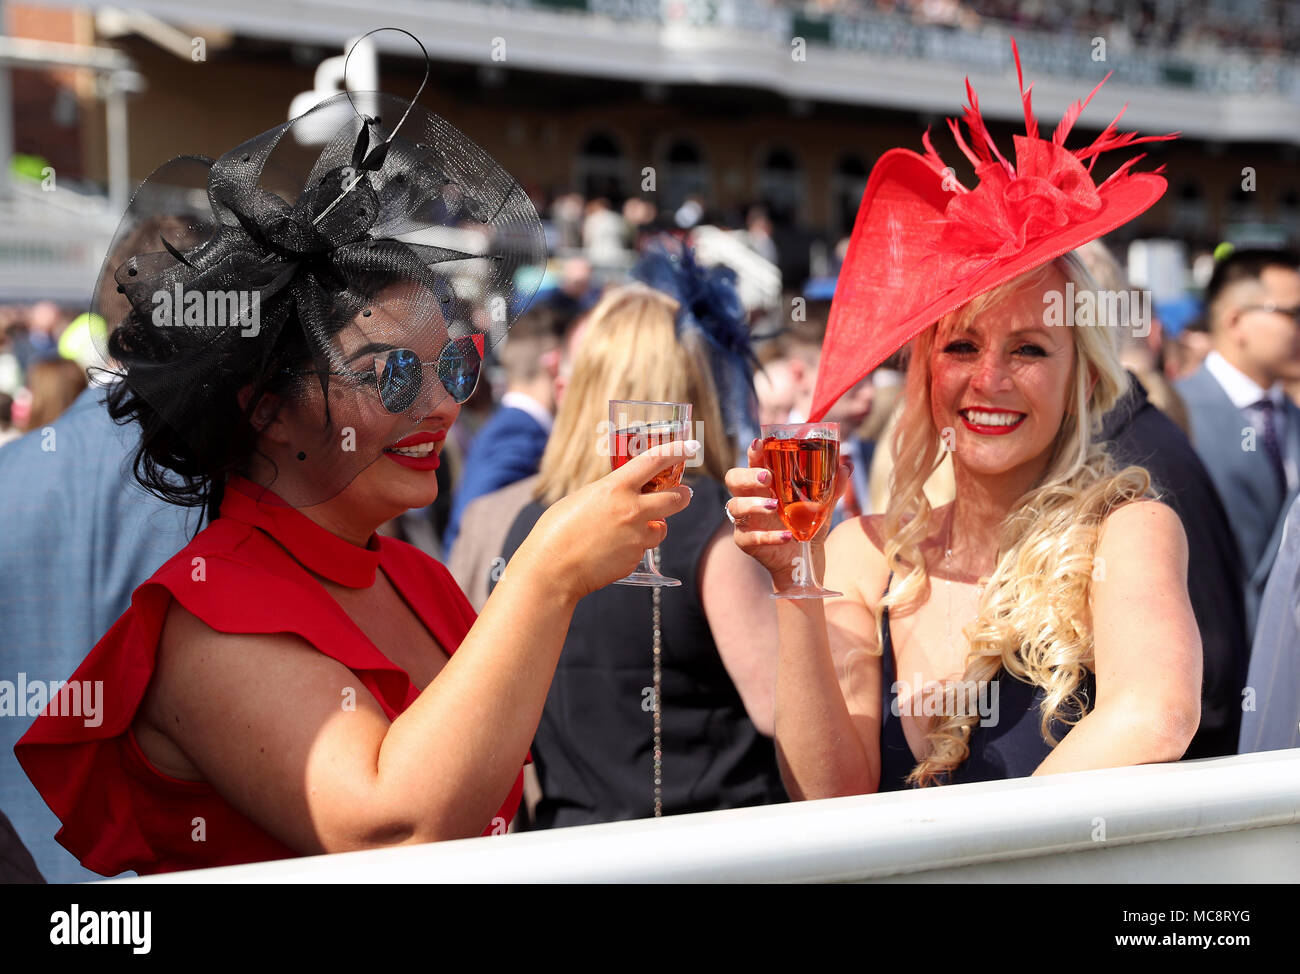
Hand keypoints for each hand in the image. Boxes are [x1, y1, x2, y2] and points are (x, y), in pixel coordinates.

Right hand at [516, 439, 697, 602]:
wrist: (552, 570)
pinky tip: (611, 550)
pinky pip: (642, 549)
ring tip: (631, 530)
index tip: (690, 447)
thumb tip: (622, 494)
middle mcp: (632, 511)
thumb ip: (608, 493)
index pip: (654, 461)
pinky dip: (633, 547)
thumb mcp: (582, 498)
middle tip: (683, 493)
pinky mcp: (634, 560)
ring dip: (654, 526)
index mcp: (615, 488)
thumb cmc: (556, 531)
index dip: (676, 451)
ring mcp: (636, 538)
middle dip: (683, 495)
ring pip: (661, 529)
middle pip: (676, 498)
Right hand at [724, 437, 851, 588]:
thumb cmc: (807, 523)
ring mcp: (745, 520)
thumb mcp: (823, 504)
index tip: (760, 444)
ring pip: (735, 506)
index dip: (753, 452)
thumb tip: (846, 467)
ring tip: (774, 506)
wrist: (805, 557)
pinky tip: (787, 536)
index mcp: (764, 483)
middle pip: (733, 478)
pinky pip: (750, 536)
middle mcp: (750, 497)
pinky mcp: (745, 541)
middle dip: (747, 476)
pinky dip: (769, 536)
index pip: (752, 461)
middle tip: (767, 478)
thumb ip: (833, 486)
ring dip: (753, 504)